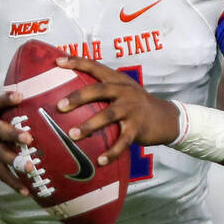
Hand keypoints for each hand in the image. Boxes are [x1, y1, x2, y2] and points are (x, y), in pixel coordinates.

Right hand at [0, 90, 35, 194]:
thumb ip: (9, 107)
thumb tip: (43, 101)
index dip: (7, 98)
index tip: (20, 97)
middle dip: (12, 134)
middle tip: (28, 138)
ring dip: (15, 160)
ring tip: (29, 168)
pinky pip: (0, 173)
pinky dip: (13, 182)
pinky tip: (26, 190)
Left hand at [55, 56, 179, 166]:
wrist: (166, 118)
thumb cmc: (136, 105)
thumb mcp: (123, 90)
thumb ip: (103, 89)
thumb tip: (72, 94)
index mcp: (118, 80)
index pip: (96, 66)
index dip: (77, 62)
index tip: (58, 62)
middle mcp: (124, 92)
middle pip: (99, 90)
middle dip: (78, 97)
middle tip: (60, 106)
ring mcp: (132, 110)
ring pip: (108, 115)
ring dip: (89, 125)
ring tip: (72, 135)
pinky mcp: (137, 128)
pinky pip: (123, 141)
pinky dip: (111, 152)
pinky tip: (100, 161)